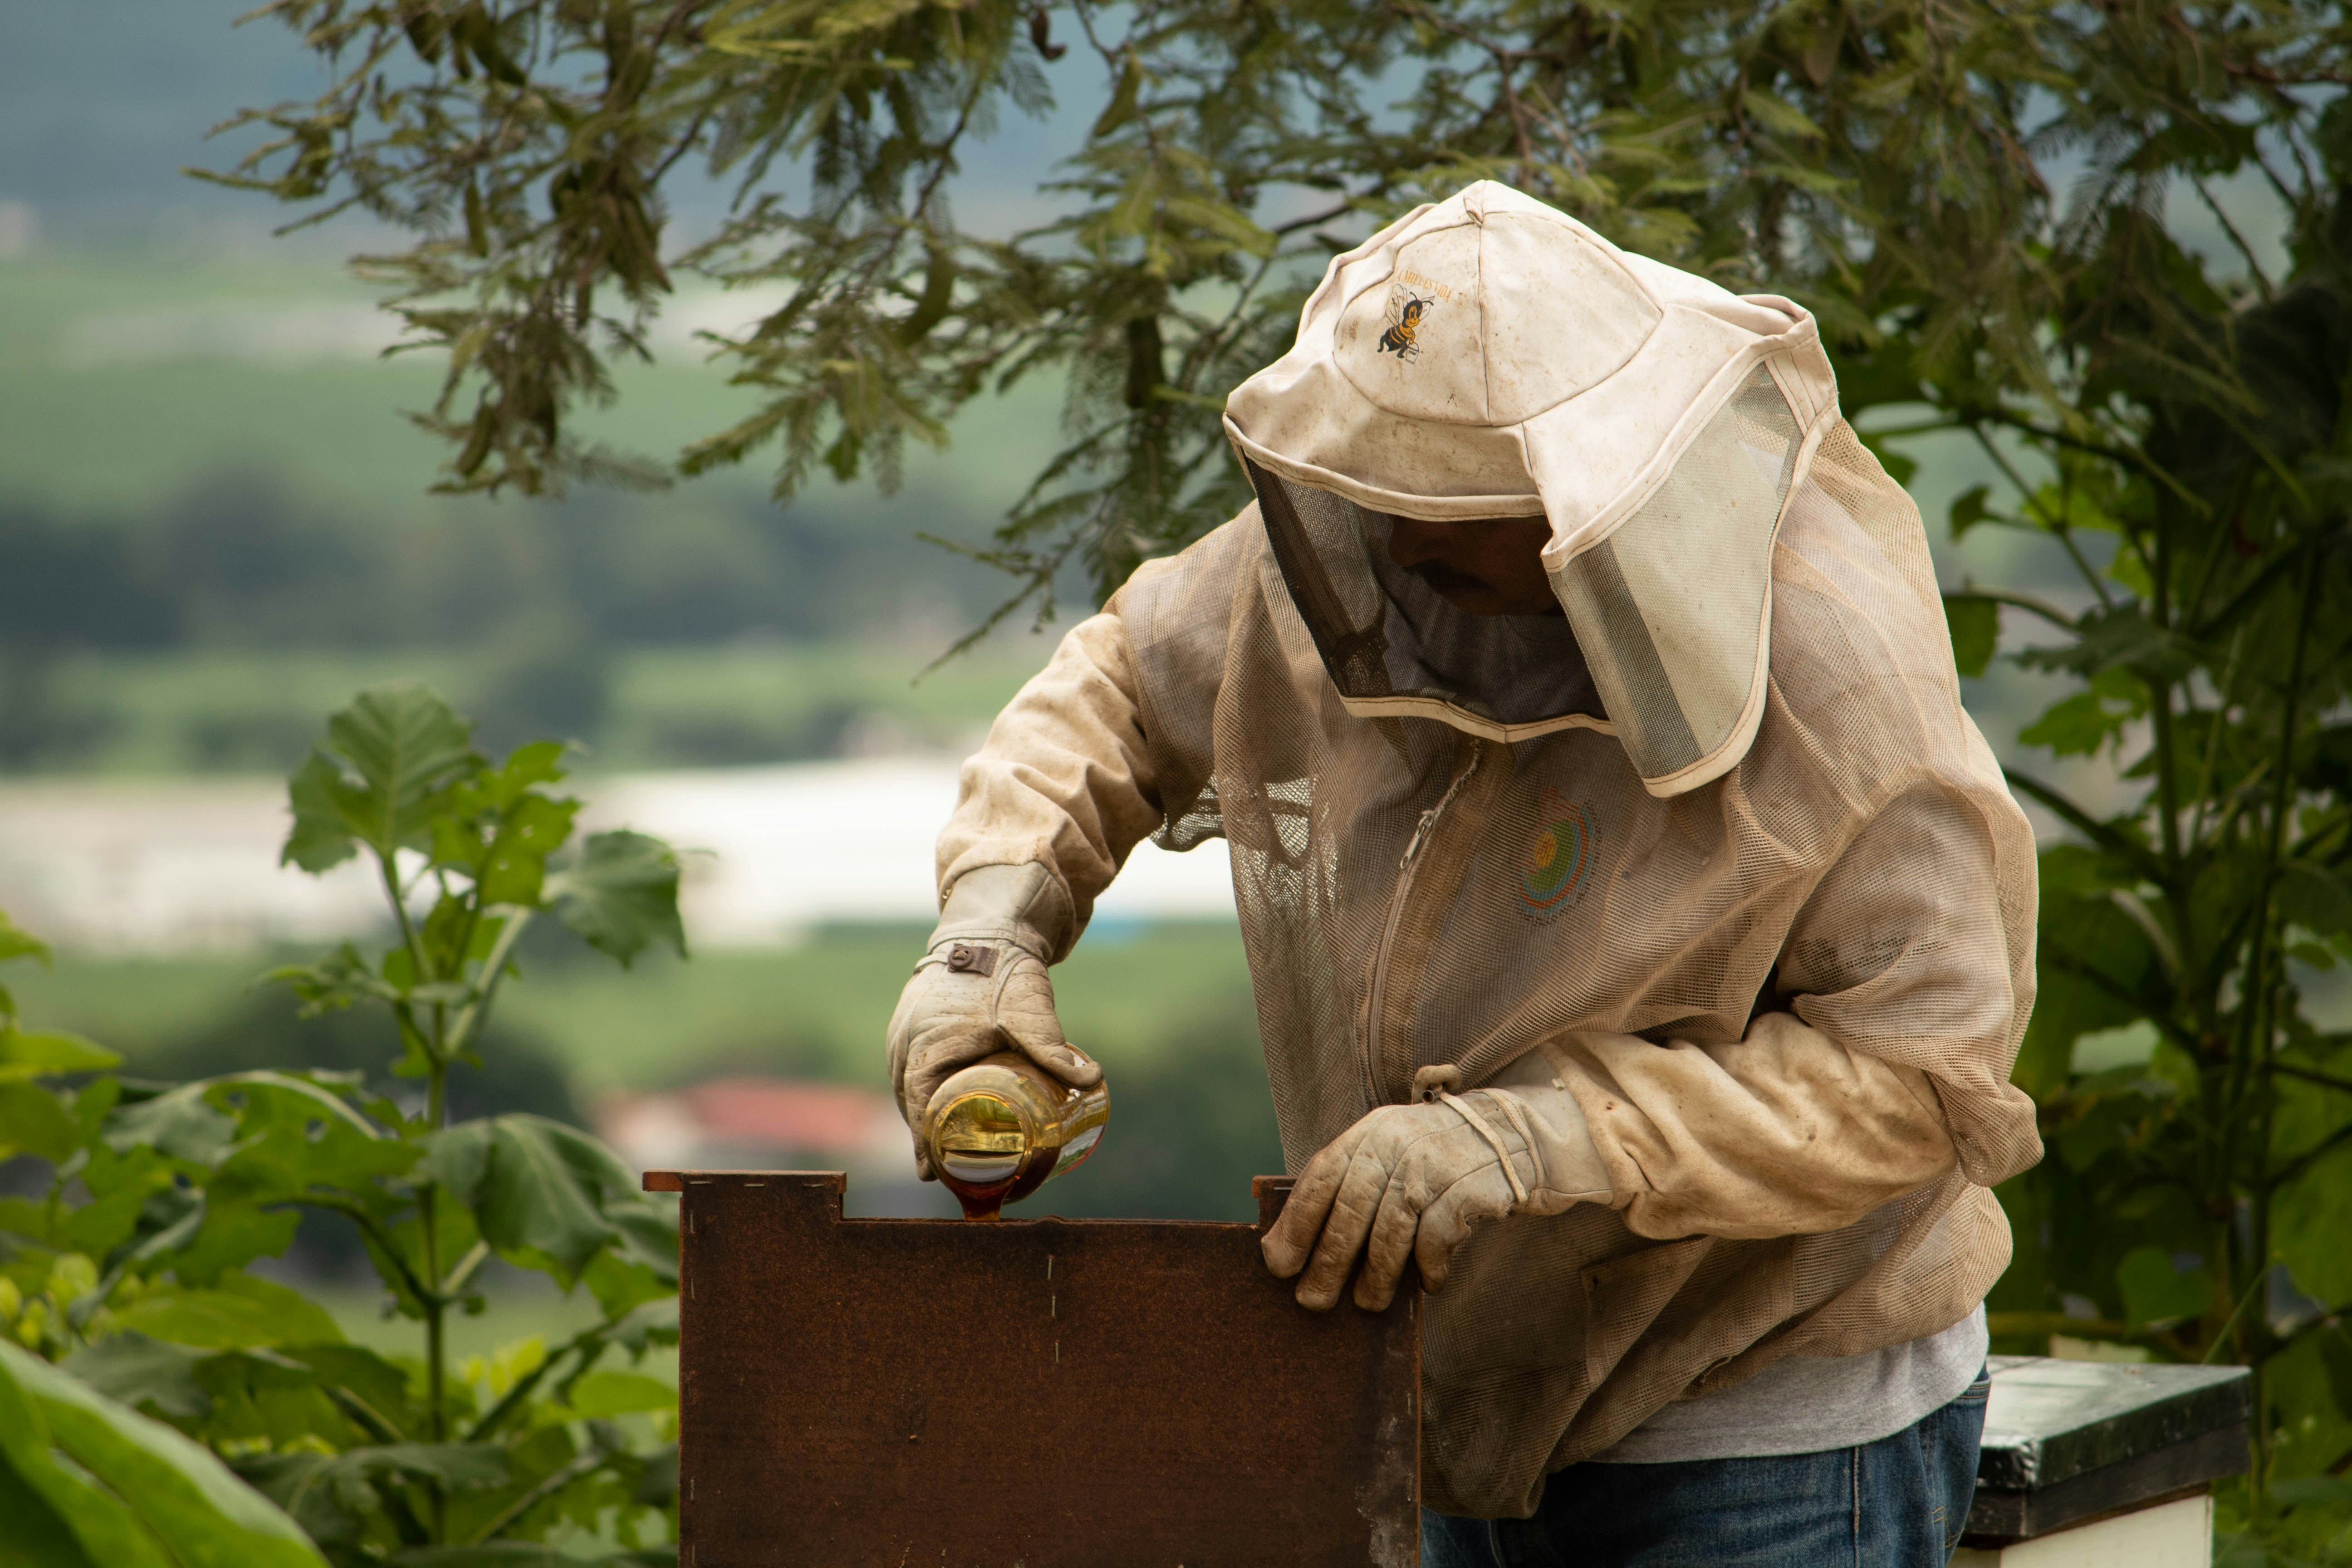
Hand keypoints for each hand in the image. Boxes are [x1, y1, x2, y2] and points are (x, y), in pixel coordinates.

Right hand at [885, 938, 1098, 1179]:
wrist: (986, 925)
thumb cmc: (1003, 969)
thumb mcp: (1029, 1012)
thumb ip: (1054, 1049)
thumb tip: (1093, 1079)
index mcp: (923, 1049)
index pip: (919, 1111)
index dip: (924, 1146)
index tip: (931, 1175)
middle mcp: (903, 1045)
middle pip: (910, 1104)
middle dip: (925, 1136)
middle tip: (945, 1169)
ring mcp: (902, 1033)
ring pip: (908, 1086)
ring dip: (922, 1113)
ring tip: (942, 1146)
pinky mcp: (911, 1024)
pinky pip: (909, 1067)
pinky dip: (921, 1089)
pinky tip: (939, 1103)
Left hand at [1261, 1063, 1610, 1309]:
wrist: (1515, 1133)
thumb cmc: (1438, 1157)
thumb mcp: (1391, 1152)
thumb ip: (1353, 1183)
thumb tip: (1295, 1243)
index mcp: (1369, 1133)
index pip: (1321, 1176)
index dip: (1296, 1222)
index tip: (1277, 1263)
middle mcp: (1397, 1142)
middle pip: (1352, 1209)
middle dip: (1328, 1262)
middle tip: (1312, 1301)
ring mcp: (1434, 1162)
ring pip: (1392, 1229)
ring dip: (1377, 1274)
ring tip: (1367, 1304)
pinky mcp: (1469, 1185)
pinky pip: (1438, 1237)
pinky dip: (1429, 1266)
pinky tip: (1428, 1284)